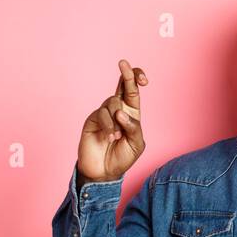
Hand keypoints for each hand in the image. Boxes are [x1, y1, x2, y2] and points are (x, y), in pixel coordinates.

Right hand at [77, 59, 147, 182]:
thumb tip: (122, 113)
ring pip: (112, 103)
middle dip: (126, 75)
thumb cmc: (122, 158)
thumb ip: (133, 127)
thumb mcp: (136, 144)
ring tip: (116, 137)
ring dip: (117, 120)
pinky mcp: (92, 120)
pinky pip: (101, 115)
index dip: (137, 80)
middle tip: (124, 63)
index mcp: (131, 113)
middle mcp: (117, 110)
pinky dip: (108, 126)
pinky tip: (109, 137)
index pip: (133, 91)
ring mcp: (104, 114)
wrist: (103, 172)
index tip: (144, 79)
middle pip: (122, 87)